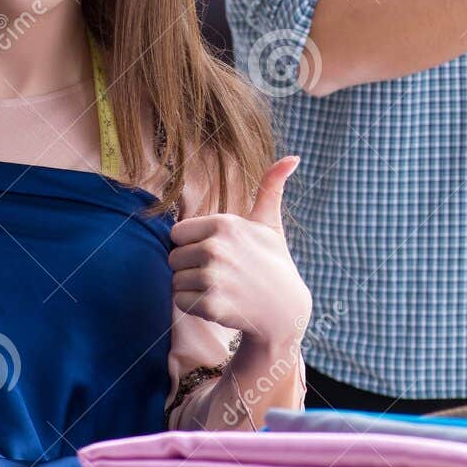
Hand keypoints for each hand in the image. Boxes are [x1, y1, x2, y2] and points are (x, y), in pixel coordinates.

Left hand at [168, 155, 311, 350]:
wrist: (284, 310)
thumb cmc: (273, 262)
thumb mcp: (269, 223)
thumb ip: (271, 187)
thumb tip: (293, 157)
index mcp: (224, 224)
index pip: (178, 233)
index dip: (193, 244)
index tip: (216, 252)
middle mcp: (216, 248)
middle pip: (173, 257)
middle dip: (190, 266)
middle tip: (219, 273)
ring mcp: (213, 277)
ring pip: (175, 280)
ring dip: (191, 287)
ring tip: (219, 288)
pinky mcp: (210, 304)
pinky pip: (179, 301)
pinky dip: (193, 306)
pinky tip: (217, 303)